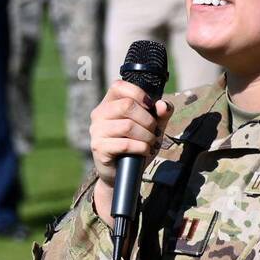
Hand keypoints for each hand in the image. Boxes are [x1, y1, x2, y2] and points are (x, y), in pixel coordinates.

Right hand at [90, 79, 172, 226]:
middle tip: (153, 131)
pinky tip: (144, 151)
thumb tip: (163, 105)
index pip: (118, 86)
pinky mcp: (99, 148)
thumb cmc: (135, 146)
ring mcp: (96, 132)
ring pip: (127, 125)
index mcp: (108, 104)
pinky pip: (125, 144)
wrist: (121, 174)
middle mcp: (99, 115)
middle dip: (147, 119)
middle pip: (127, 105)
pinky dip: (141, 147)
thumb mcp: (151, 128)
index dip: (139, 94)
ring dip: (146, 136)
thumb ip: (160, 114)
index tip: (150, 107)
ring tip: (149, 143)